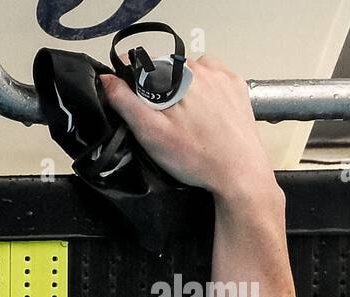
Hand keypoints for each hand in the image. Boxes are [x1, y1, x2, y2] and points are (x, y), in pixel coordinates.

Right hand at [100, 56, 276, 200]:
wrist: (241, 177)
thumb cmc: (199, 158)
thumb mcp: (150, 132)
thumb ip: (124, 101)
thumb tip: (108, 79)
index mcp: (180, 75)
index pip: (144, 65)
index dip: (136, 84)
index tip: (139, 103)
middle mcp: (205, 70)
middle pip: (169, 69)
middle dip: (162, 88)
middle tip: (169, 119)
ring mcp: (225, 78)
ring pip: (192, 72)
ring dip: (185, 87)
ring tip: (188, 118)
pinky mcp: (239, 90)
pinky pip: (215, 79)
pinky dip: (207, 89)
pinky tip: (205, 112)